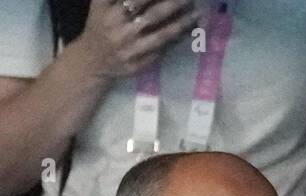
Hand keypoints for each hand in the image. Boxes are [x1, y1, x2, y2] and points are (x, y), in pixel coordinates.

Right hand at [75, 0, 198, 80]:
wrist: (93, 60)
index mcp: (106, 7)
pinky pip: (163, 49)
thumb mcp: (102, 4)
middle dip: (172, 4)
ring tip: (196, 13)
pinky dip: (178, 40)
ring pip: (161, 34)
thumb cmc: (102, 24)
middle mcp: (117, 27)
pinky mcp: (139, 63)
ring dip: (181, 23)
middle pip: (151, 14)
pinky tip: (190, 31)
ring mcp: (129, 47)